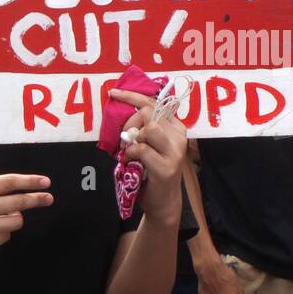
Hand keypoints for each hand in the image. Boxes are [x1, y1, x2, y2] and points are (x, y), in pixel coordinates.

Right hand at [0, 174, 53, 267]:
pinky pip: (6, 236)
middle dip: (36, 199)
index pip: (8, 183)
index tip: (46, 182)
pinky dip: (3, 232)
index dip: (30, 182)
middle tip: (48, 199)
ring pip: (15, 221)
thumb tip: (21, 191)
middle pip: (17, 202)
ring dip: (15, 218)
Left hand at [109, 88, 187, 225]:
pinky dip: (131, 154)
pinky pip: (142, 149)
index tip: (113, 92)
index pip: (154, 102)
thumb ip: (142, 129)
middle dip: (129, 122)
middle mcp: (179, 135)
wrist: (162, 201)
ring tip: (130, 152)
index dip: (132, 96)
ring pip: (149, 129)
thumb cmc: (151, 171)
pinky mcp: (167, 166)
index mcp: (175, 126)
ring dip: (133, 139)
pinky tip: (132, 162)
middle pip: (149, 112)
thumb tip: (124, 111)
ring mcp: (175, 151)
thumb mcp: (148, 145)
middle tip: (124, 139)